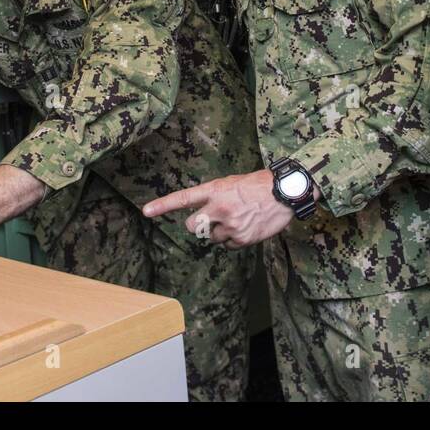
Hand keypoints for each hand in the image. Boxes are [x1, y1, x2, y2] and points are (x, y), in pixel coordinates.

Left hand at [141, 169, 295, 248]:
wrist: (284, 193)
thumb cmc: (257, 185)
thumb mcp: (231, 183)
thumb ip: (214, 197)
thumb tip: (201, 215)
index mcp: (215, 190)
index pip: (184, 198)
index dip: (163, 205)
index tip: (146, 211)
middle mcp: (219, 208)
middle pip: (192, 226)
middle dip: (198, 226)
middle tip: (212, 219)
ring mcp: (230, 225)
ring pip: (211, 238)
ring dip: (220, 232)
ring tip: (238, 219)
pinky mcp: (242, 238)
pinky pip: (228, 246)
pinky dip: (234, 240)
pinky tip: (246, 227)